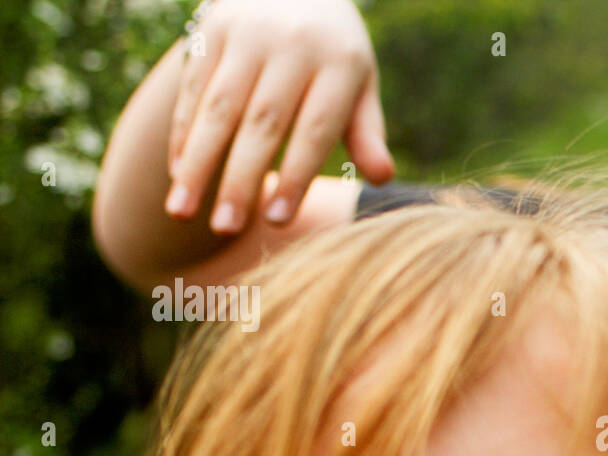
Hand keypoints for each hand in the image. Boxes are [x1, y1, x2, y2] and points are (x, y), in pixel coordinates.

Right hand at [163, 0, 393, 234]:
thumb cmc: (335, 54)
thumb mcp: (359, 84)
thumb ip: (367, 132)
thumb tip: (383, 178)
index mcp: (340, 63)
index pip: (314, 130)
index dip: (295, 177)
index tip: (276, 221)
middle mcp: (293, 44)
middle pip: (262, 123)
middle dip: (240, 178)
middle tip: (225, 228)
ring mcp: (248, 33)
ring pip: (218, 107)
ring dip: (198, 163)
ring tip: (183, 211)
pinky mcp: (212, 29)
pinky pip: (193, 89)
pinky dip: (183, 134)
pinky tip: (177, 175)